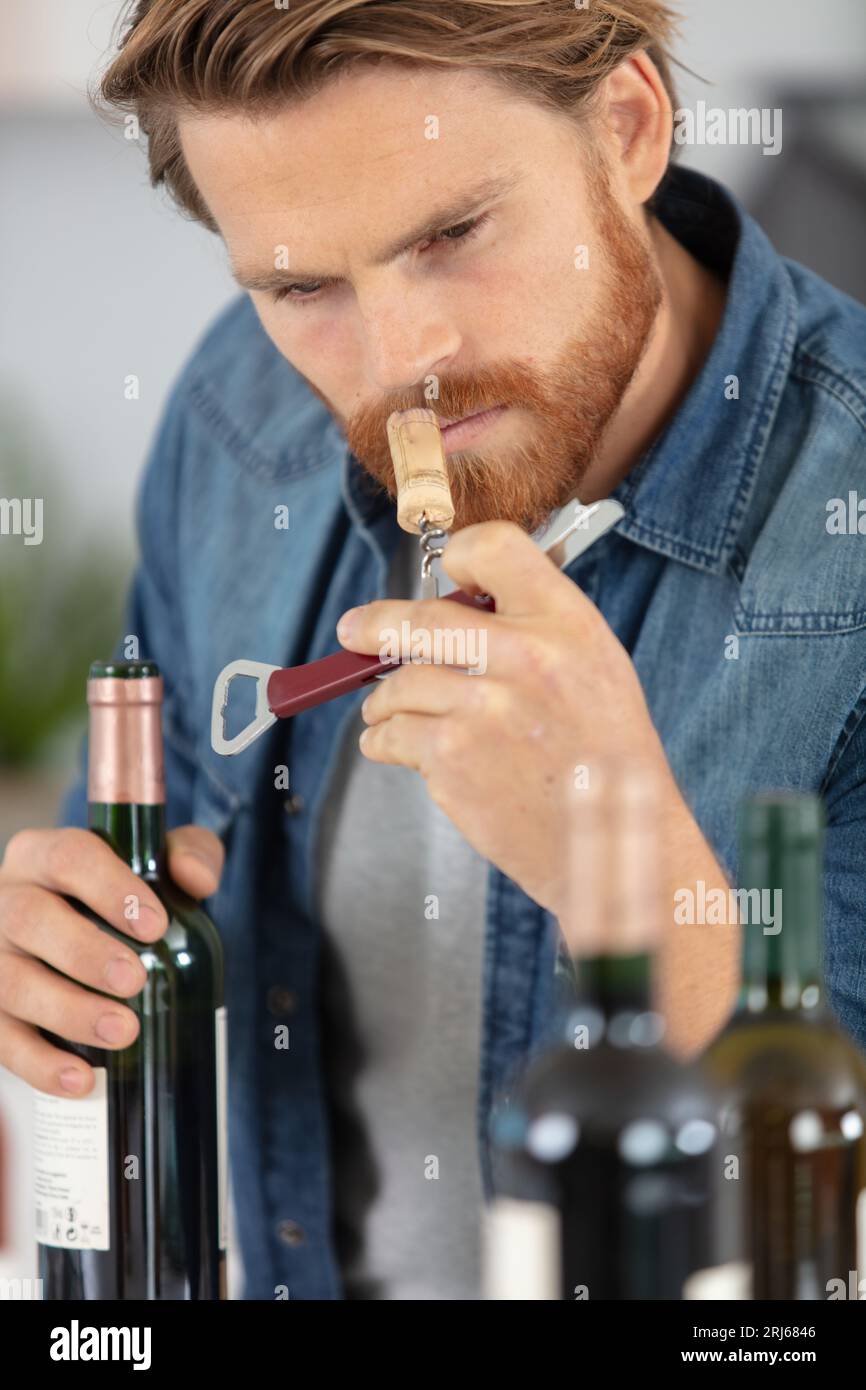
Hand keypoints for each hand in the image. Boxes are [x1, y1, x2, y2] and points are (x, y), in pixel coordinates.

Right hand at [0, 824, 223, 1097]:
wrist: (91, 937)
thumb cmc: (123, 895)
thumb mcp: (161, 864)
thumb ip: (191, 855)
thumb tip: (195, 878)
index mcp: (43, 855)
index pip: (68, 857)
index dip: (109, 888)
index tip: (153, 925)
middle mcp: (6, 900)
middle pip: (28, 918)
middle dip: (83, 952)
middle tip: (135, 980)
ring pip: (10, 982)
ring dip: (67, 1011)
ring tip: (123, 1031)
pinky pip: (1, 1039)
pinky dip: (39, 1064)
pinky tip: (81, 1079)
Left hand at [336, 520, 672, 918]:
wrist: (611, 841)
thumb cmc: (603, 755)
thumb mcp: (595, 666)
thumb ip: (535, 626)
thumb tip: (458, 606)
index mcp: (566, 623)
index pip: (495, 548)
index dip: (460, 557)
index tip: (444, 578)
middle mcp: (524, 656)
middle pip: (420, 617)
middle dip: (374, 625)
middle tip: (352, 631)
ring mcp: (482, 708)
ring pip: (398, 683)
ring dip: (383, 699)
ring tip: (385, 711)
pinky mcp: (450, 758)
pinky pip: (391, 735)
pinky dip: (383, 741)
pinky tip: (392, 746)